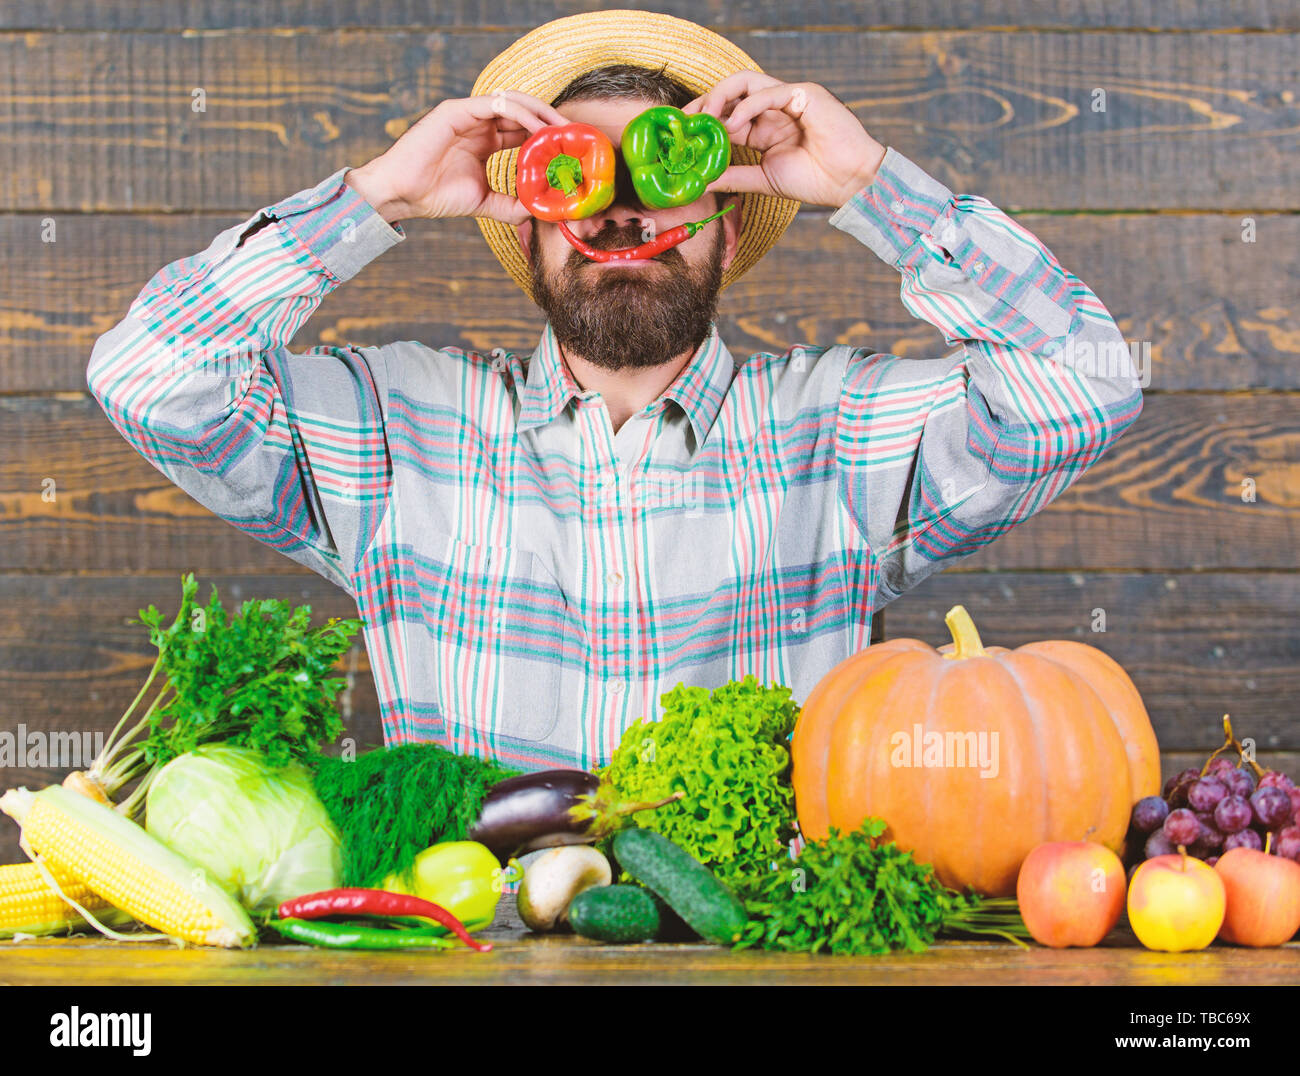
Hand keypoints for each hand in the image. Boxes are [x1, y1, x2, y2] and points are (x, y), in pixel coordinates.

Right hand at [344, 90, 570, 225]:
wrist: (402, 194)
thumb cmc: (436, 196)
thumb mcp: (485, 202)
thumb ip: (512, 204)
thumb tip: (541, 211)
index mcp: (485, 140)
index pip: (524, 131)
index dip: (549, 138)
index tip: (573, 151)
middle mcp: (479, 123)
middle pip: (524, 112)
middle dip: (552, 121)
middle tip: (577, 136)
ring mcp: (468, 113)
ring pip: (514, 102)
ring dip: (541, 114)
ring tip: (562, 130)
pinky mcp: (457, 110)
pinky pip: (496, 104)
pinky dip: (520, 114)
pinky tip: (538, 129)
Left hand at [682, 72, 886, 208]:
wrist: (850, 183)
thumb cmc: (814, 180)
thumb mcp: (762, 179)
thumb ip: (732, 175)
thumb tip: (699, 179)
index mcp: (765, 125)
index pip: (727, 111)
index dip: (703, 118)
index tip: (681, 130)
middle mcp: (775, 107)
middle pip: (732, 90)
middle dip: (705, 101)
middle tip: (685, 120)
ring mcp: (790, 97)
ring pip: (747, 81)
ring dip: (721, 96)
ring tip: (706, 119)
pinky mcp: (805, 94)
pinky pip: (769, 92)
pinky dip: (746, 107)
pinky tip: (733, 126)